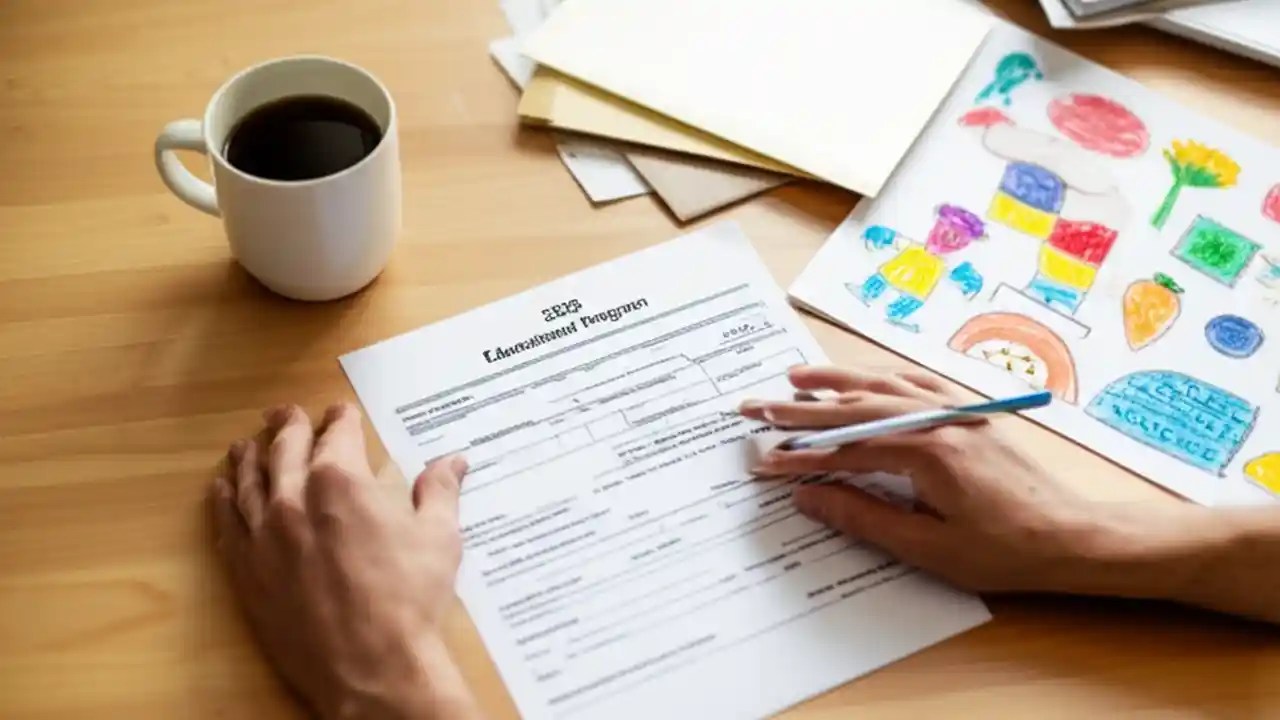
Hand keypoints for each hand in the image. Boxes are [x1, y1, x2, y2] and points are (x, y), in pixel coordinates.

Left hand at [209, 403, 479, 719]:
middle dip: (289, 425)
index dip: (341, 418)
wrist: (371, 666)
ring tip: (247, 443)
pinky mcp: (247, 571)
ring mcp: (264, 535)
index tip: (340, 412)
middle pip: (285, 448)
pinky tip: (222, 489)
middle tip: (287, 413)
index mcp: (342, 480)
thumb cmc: (409, 600)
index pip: (338, 434)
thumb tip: (453, 461)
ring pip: (249, 480)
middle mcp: (294, 498)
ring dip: (250, 456)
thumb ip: (440, 491)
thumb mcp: (439, 537)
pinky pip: (227, 524)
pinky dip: (224, 500)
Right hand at [740, 366, 1199, 596]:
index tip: (762, 460)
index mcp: (927, 453)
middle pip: (854, 406)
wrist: (1074, 535)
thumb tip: (810, 495)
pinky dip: (878, 376)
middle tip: (755, 406)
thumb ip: (863, 516)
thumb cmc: (1006, 551)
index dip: (799, 455)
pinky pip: (913, 382)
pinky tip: (860, 377)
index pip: (845, 447)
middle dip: (800, 407)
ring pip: (883, 384)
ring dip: (835, 380)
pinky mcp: (968, 412)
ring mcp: (955, 410)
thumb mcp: (929, 547)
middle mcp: (939, 419)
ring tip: (794, 378)